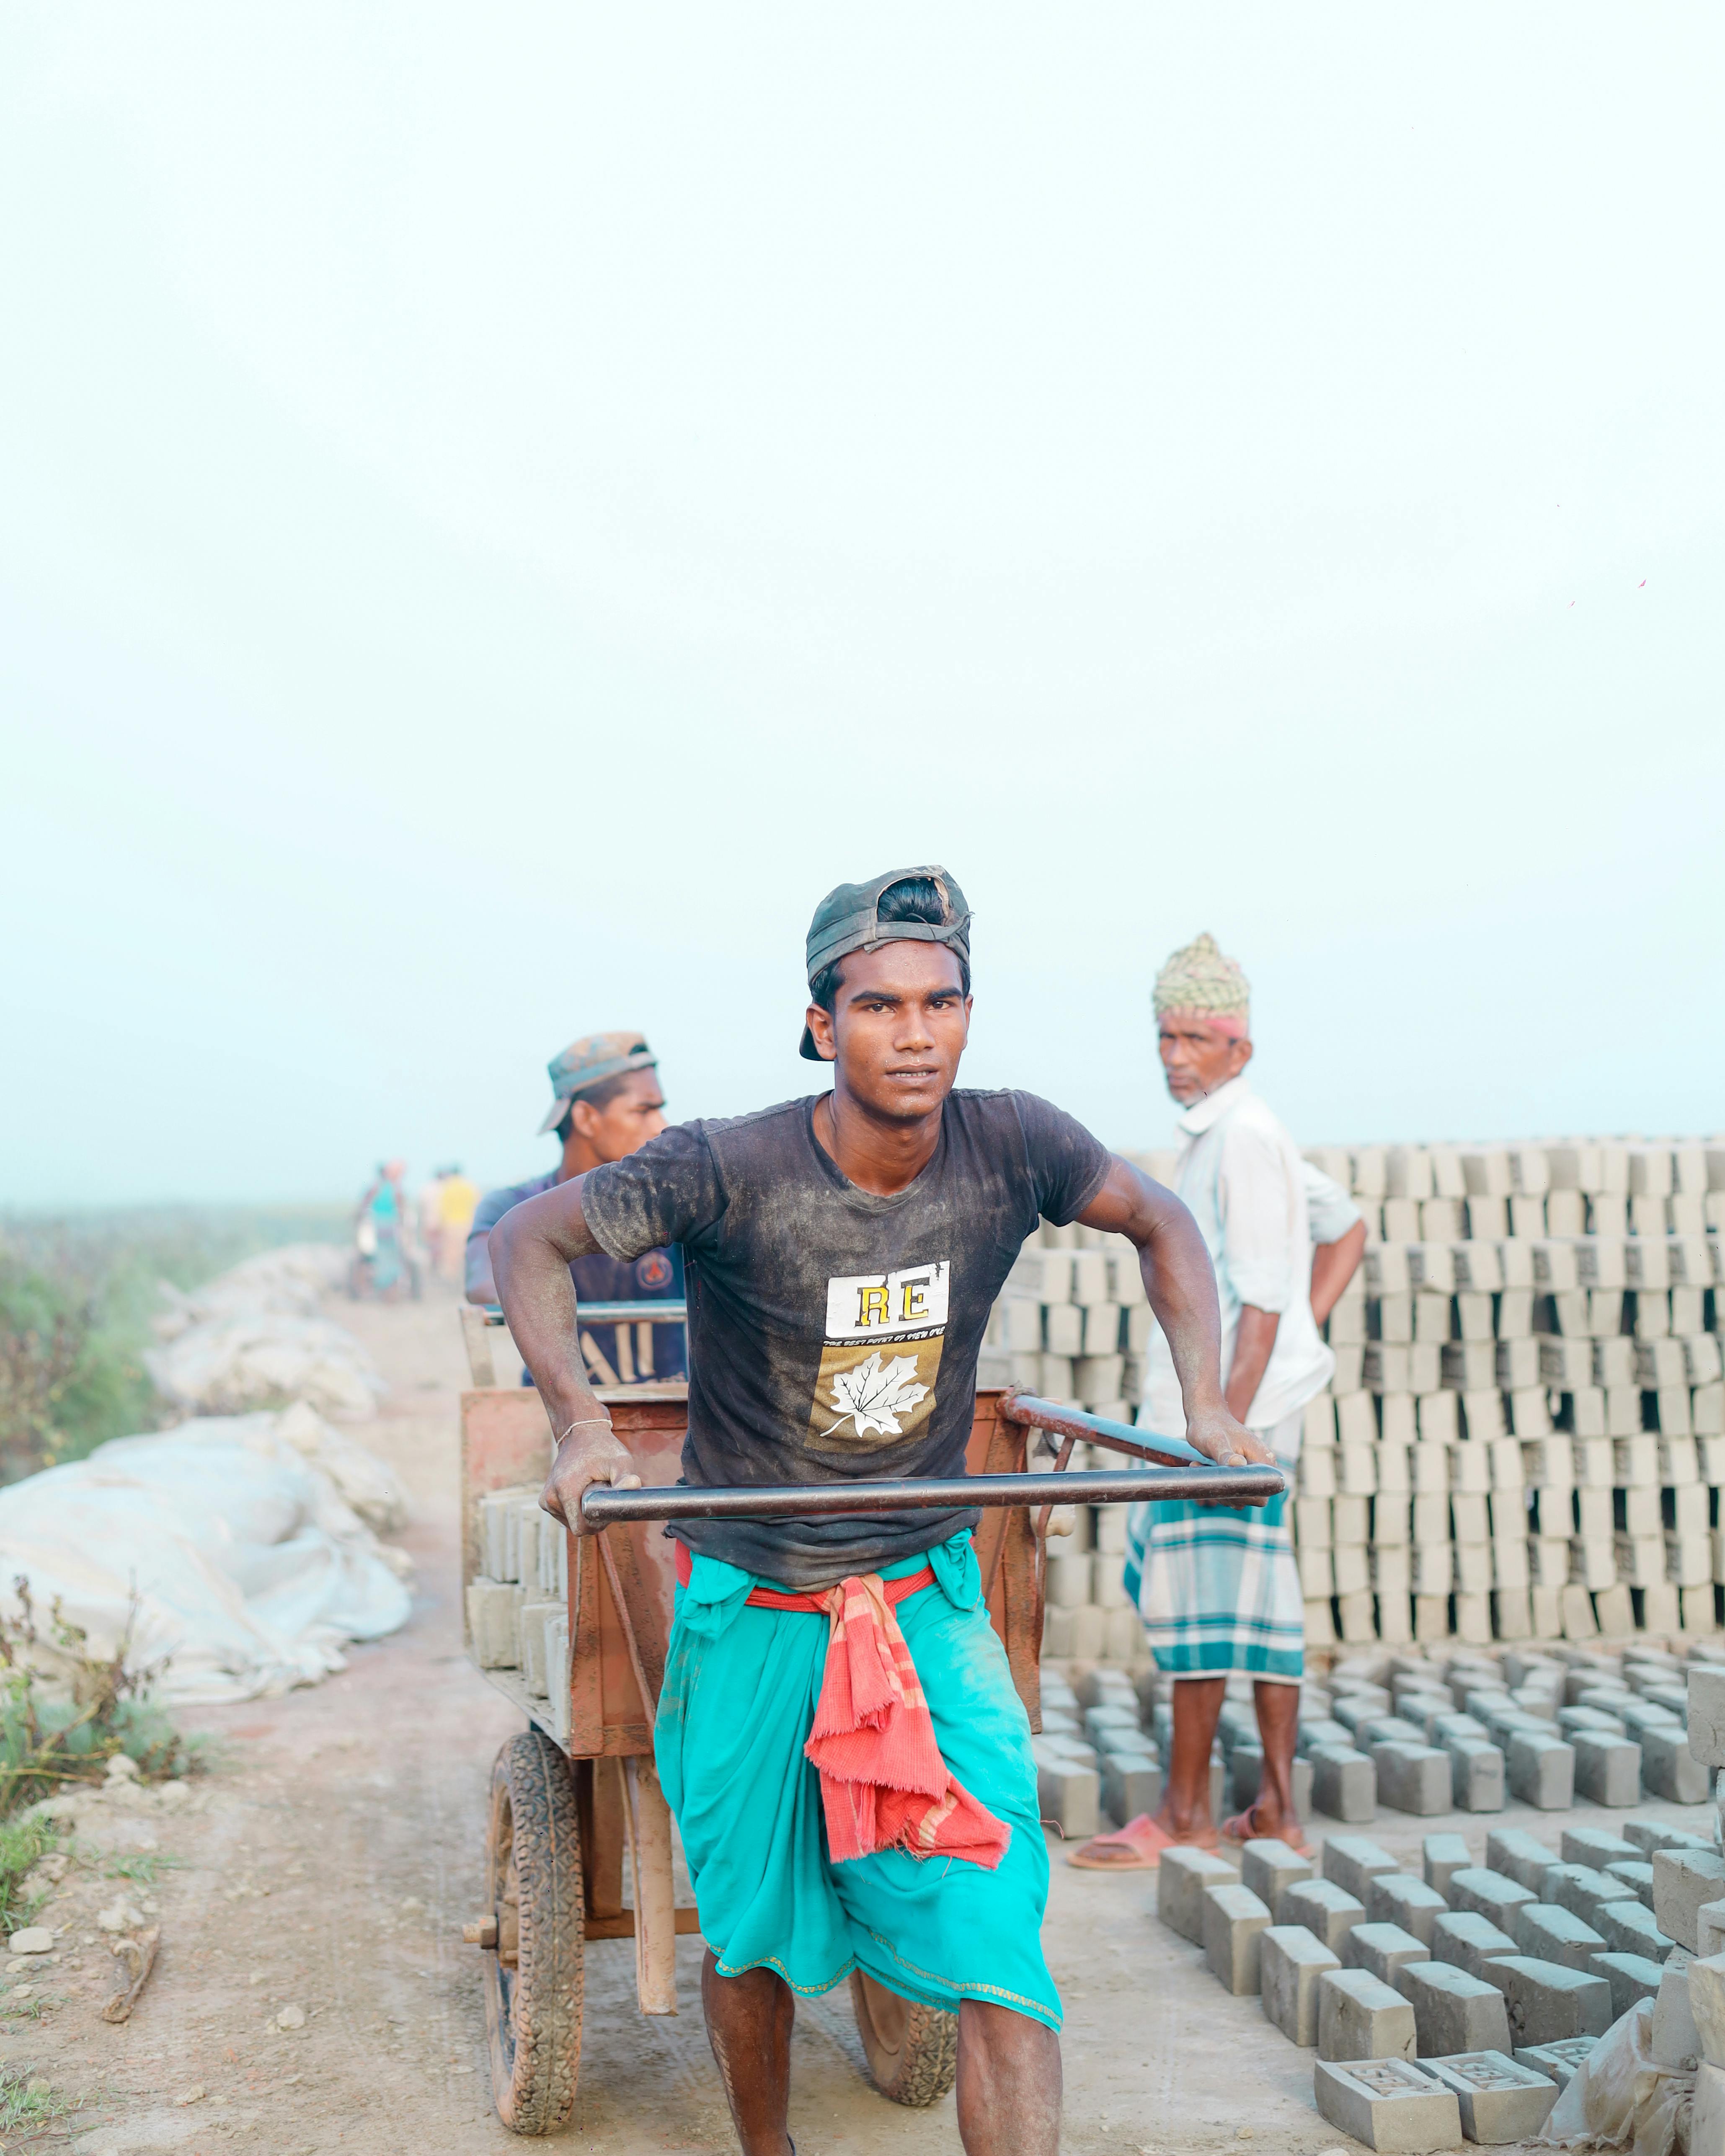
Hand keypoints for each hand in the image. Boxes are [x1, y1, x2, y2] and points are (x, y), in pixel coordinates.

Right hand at [541, 1411, 640, 1534]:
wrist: (581, 1435)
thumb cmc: (603, 1448)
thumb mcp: (619, 1461)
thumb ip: (625, 1477)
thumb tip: (634, 1485)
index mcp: (565, 1490)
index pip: (581, 1528)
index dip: (598, 1523)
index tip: (607, 1505)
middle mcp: (550, 1497)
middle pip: (576, 1526)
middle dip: (592, 1518)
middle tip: (601, 1495)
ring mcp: (546, 1499)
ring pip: (570, 1523)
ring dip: (583, 1513)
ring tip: (590, 1490)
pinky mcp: (545, 1500)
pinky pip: (564, 1516)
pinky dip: (575, 1509)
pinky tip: (581, 1492)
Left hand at [1184, 1403, 1276, 1507]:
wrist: (1204, 1416)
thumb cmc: (1210, 1426)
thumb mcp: (1215, 1441)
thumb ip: (1225, 1454)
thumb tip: (1238, 1464)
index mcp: (1264, 1460)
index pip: (1263, 1492)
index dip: (1244, 1495)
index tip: (1223, 1484)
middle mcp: (1260, 1468)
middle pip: (1251, 1497)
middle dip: (1227, 1492)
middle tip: (1208, 1475)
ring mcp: (1249, 1472)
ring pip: (1238, 1496)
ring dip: (1218, 1487)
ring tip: (1200, 1467)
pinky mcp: (1238, 1474)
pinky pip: (1229, 1489)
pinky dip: (1215, 1484)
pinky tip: (1200, 1467)